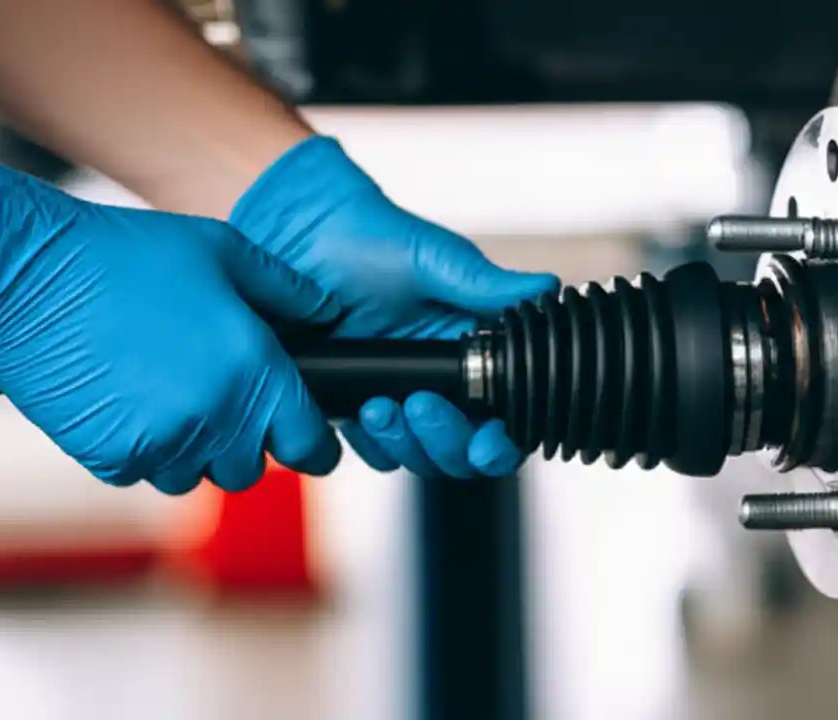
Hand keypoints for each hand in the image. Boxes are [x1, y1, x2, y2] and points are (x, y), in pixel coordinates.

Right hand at [0, 144, 341, 493]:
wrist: (24, 275)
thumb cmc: (124, 255)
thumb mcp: (223, 251)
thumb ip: (287, 288)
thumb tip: (329, 312)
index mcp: (256, 370)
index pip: (309, 446)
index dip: (312, 447)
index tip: (304, 442)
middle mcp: (216, 416)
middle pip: (249, 469)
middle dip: (241, 443)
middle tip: (214, 397)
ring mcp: (162, 443)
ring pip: (194, 476)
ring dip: (188, 449)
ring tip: (161, 391)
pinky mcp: (110, 458)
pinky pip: (140, 472)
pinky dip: (136, 448)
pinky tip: (122, 399)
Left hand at [230, 137, 558, 477]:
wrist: (288, 232)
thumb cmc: (362, 235)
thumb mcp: (430, 256)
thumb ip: (486, 285)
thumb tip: (548, 290)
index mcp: (465, 347)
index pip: (501, 414)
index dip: (502, 439)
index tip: (490, 437)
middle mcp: (433, 379)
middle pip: (459, 449)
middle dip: (448, 441)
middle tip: (424, 406)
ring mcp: (389, 394)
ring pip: (413, 455)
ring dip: (405, 442)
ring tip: (380, 406)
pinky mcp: (344, 404)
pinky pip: (364, 448)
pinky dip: (367, 441)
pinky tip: (356, 410)